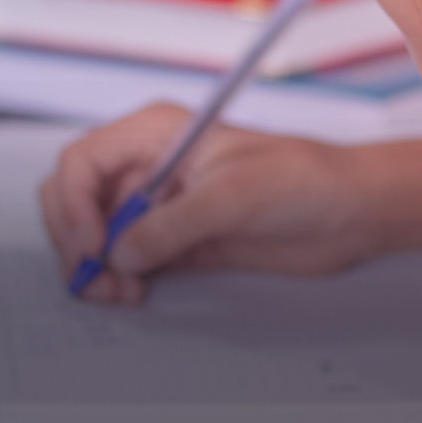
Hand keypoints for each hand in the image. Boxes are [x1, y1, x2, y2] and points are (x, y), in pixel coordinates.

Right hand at [38, 103, 381, 304]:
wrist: (347, 212)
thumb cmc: (301, 179)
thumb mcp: (233, 195)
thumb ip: (171, 225)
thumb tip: (123, 252)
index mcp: (156, 132)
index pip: (84, 161)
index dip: (75, 204)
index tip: (94, 243)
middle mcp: (149, 164)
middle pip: (78, 197)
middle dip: (75, 238)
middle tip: (93, 275)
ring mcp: (160, 203)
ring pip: (97, 232)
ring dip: (95, 264)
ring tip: (116, 290)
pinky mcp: (175, 237)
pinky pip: (127, 256)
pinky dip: (118, 275)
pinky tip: (132, 289)